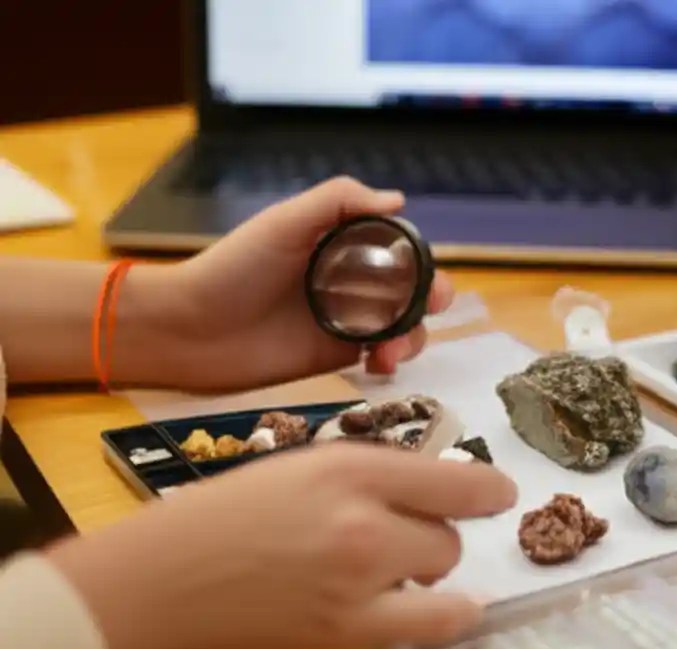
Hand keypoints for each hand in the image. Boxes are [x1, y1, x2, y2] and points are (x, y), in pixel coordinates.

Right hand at [46, 444, 516, 648]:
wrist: (153, 585)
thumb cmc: (217, 518)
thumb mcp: (296, 468)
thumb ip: (365, 475)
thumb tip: (431, 489)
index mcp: (348, 465)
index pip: (453, 478)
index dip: (487, 489)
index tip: (499, 493)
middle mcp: (363, 516)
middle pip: (447, 527)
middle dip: (432, 530)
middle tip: (397, 537)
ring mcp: (359, 576)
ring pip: (441, 566)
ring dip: (429, 568)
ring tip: (390, 569)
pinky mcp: (346, 628)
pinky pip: (433, 621)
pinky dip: (453, 613)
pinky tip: (459, 607)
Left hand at [152, 177, 453, 390]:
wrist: (189, 332)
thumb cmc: (231, 270)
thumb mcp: (283, 223)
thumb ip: (338, 201)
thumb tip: (398, 198)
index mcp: (341, 243)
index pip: (399, 248)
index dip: (422, 260)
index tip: (426, 275)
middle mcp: (349, 280)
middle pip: (412, 289)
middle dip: (430, 300)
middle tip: (427, 310)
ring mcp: (346, 319)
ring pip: (404, 326)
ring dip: (411, 338)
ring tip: (388, 353)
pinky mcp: (337, 356)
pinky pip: (381, 357)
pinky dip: (391, 362)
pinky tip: (378, 365)